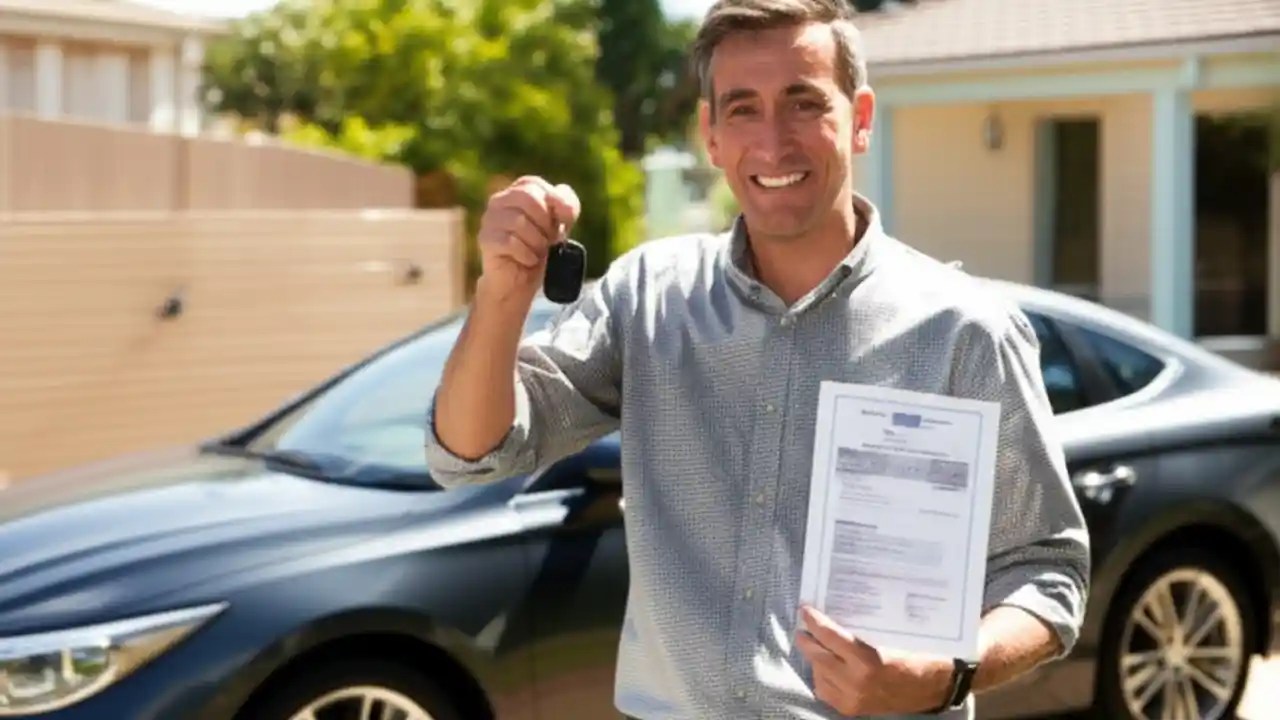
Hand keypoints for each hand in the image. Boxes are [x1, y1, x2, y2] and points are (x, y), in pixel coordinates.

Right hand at [476, 176, 580, 303]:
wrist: (520, 282)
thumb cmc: (539, 249)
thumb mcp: (560, 225)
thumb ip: (567, 206)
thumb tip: (563, 205)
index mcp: (516, 192)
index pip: (533, 183)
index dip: (554, 201)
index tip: (564, 222)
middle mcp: (498, 201)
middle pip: (527, 197)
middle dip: (545, 222)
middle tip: (546, 240)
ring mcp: (489, 220)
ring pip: (519, 221)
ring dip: (537, 242)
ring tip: (536, 252)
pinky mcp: (486, 240)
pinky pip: (510, 242)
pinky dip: (526, 254)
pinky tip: (527, 260)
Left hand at [795, 605, 950, 715]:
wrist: (935, 688)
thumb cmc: (918, 655)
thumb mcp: (892, 636)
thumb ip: (862, 629)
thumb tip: (837, 609)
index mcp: (868, 661)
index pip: (830, 637)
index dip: (815, 621)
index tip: (805, 609)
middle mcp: (855, 682)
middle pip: (818, 656)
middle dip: (807, 639)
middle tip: (802, 626)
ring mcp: (852, 699)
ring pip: (818, 674)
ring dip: (814, 658)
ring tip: (814, 643)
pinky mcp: (851, 710)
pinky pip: (825, 691)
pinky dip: (821, 676)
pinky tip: (825, 666)